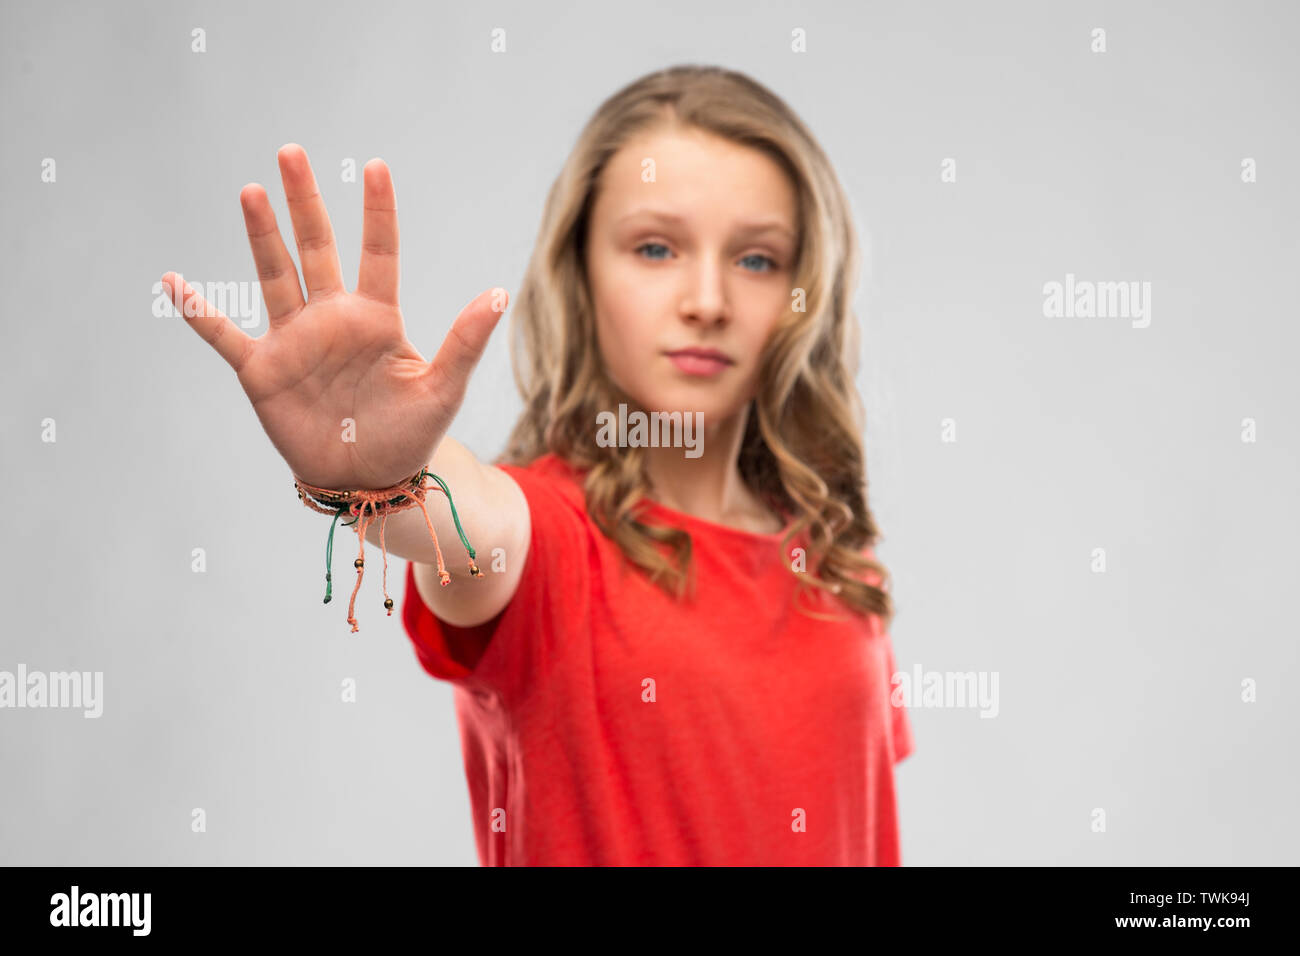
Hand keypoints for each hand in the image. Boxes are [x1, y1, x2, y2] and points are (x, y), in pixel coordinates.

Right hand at [161, 144, 506, 489]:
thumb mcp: (444, 389)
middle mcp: (332, 318)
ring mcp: (294, 341)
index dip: (377, 212)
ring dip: (262, 237)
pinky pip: (224, 335)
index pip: (379, 252)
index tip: (377, 166)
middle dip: (304, 202)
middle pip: (316, 248)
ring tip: (252, 191)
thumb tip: (500, 292)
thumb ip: (466, 340)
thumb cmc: (410, 434)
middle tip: (292, 152)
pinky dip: (199, 312)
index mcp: (376, 318)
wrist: (369, 480)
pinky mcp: (262, 370)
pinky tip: (174, 282)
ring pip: (274, 276)